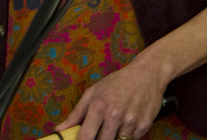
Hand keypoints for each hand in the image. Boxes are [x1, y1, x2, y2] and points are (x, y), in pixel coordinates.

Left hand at [55, 57, 169, 139]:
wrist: (148, 73)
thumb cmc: (118, 82)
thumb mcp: (94, 92)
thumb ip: (76, 114)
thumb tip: (58, 130)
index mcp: (99, 106)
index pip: (85, 138)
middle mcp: (115, 115)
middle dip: (100, 139)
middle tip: (102, 130)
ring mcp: (131, 121)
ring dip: (115, 137)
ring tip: (117, 123)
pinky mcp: (145, 125)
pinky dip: (129, 135)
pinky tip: (129, 121)